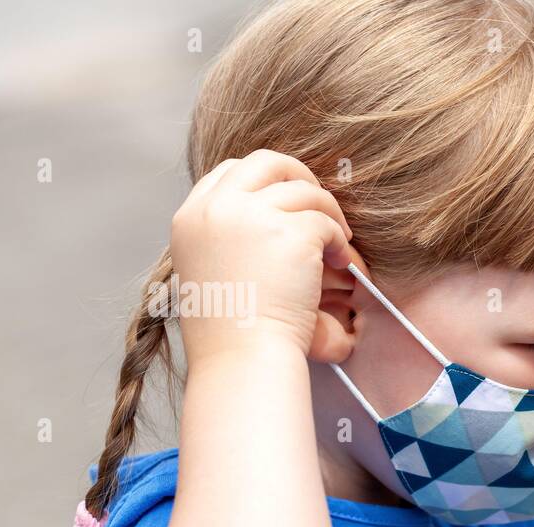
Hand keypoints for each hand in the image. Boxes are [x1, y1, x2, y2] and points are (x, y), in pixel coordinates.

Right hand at [169, 149, 353, 362]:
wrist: (242, 357)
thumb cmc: (231, 332)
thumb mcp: (209, 269)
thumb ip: (226, 235)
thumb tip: (264, 217)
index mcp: (191, 217)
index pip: (231, 171)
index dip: (266, 181)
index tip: (288, 203)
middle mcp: (217, 208)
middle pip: (267, 162)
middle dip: (301, 178)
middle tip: (322, 207)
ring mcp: (253, 216)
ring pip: (305, 191)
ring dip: (329, 216)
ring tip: (338, 247)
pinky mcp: (290, 232)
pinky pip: (326, 221)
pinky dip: (340, 241)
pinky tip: (342, 263)